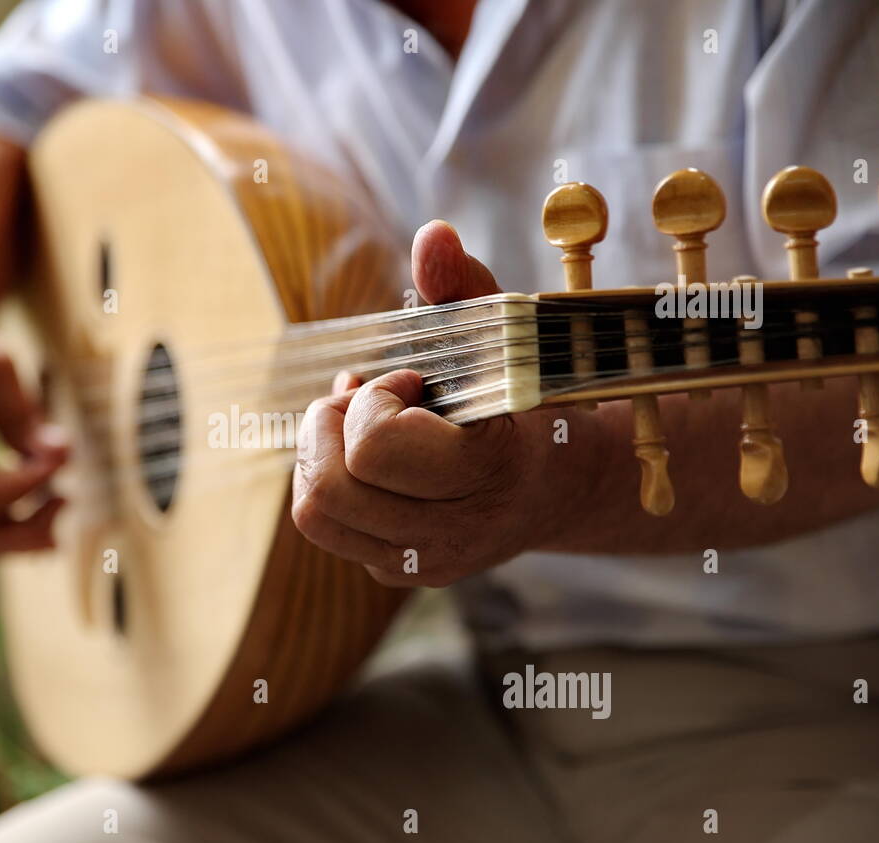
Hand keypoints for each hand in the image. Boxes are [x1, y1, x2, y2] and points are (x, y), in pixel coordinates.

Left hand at [291, 220, 553, 586]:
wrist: (563, 486)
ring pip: (315, 514)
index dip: (375, 401)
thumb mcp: (506, 338)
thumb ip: (465, 287)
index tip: (409, 381)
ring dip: (317, 454)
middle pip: (328, 488)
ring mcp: (424, 562)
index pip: (375, 447)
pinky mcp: (400, 571)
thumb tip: (431, 235)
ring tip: (352, 422)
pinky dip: (328, 482)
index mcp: (488, 472)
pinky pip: (326, 529)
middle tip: (359, 398)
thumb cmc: (528, 400)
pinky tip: (362, 455)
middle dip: (327, 428)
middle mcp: (454, 532)